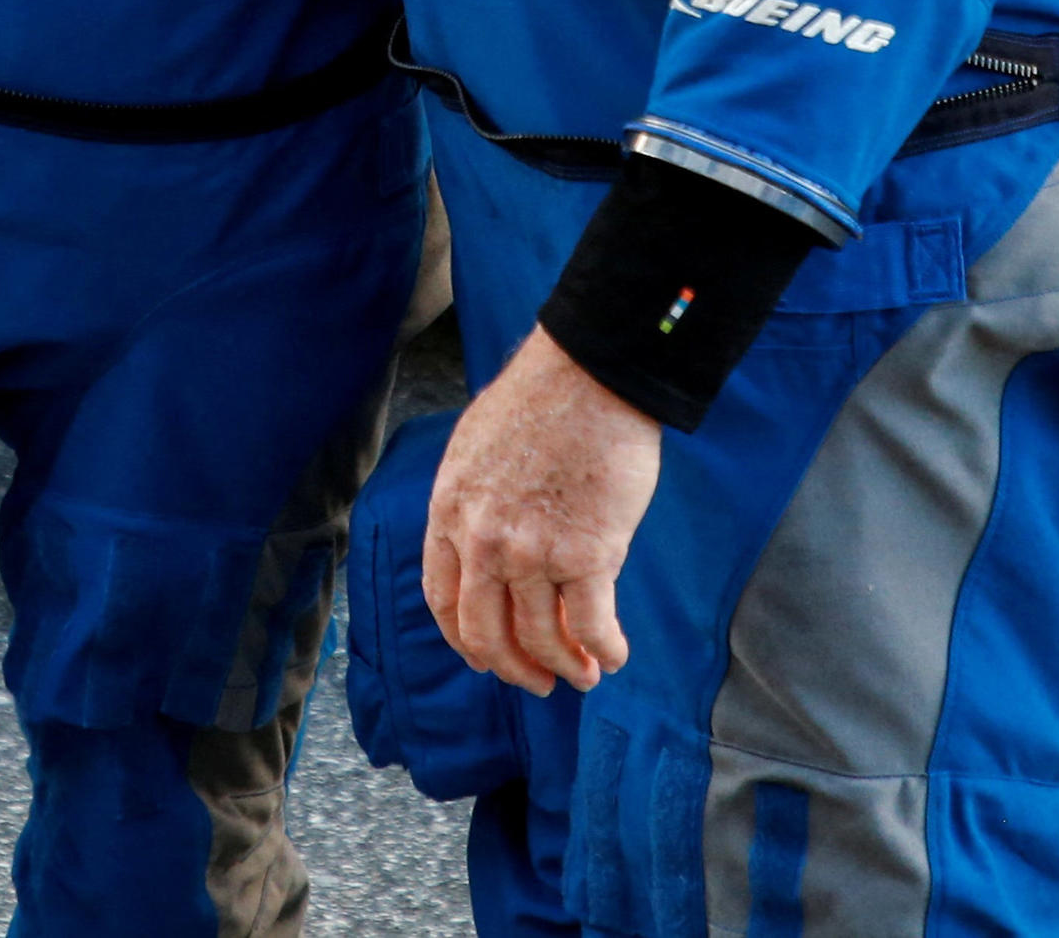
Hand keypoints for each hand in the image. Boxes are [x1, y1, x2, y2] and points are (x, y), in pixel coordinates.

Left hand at [423, 327, 663, 693]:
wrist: (589, 375)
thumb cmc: (540, 400)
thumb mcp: (473, 449)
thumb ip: (472, 503)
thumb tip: (485, 541)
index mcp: (450, 512)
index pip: (444, 600)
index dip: (466, 639)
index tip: (485, 657)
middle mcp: (484, 542)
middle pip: (487, 633)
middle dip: (512, 667)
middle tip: (535, 683)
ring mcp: (533, 553)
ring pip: (542, 638)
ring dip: (565, 666)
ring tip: (584, 675)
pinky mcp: (588, 554)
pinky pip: (591, 625)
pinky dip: (604, 651)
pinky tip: (614, 656)